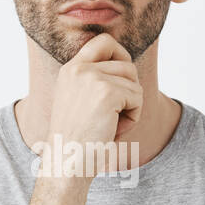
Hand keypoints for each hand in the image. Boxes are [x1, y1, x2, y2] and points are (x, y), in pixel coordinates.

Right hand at [45, 32, 142, 177]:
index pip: (103, 41)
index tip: (122, 78)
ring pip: (134, 83)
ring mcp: (92, 78)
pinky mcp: (107, 93)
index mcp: (70, 69)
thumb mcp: (78, 102)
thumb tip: (128, 68)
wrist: (67, 162)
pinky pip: (138, 98)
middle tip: (117, 112)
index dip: (121, 55)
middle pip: (126, 63)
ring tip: (112, 124)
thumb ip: (94, 81)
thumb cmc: (76, 140)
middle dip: (130, 88)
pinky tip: (114, 130)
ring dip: (131, 106)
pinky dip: (133, 117)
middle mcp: (79, 68)